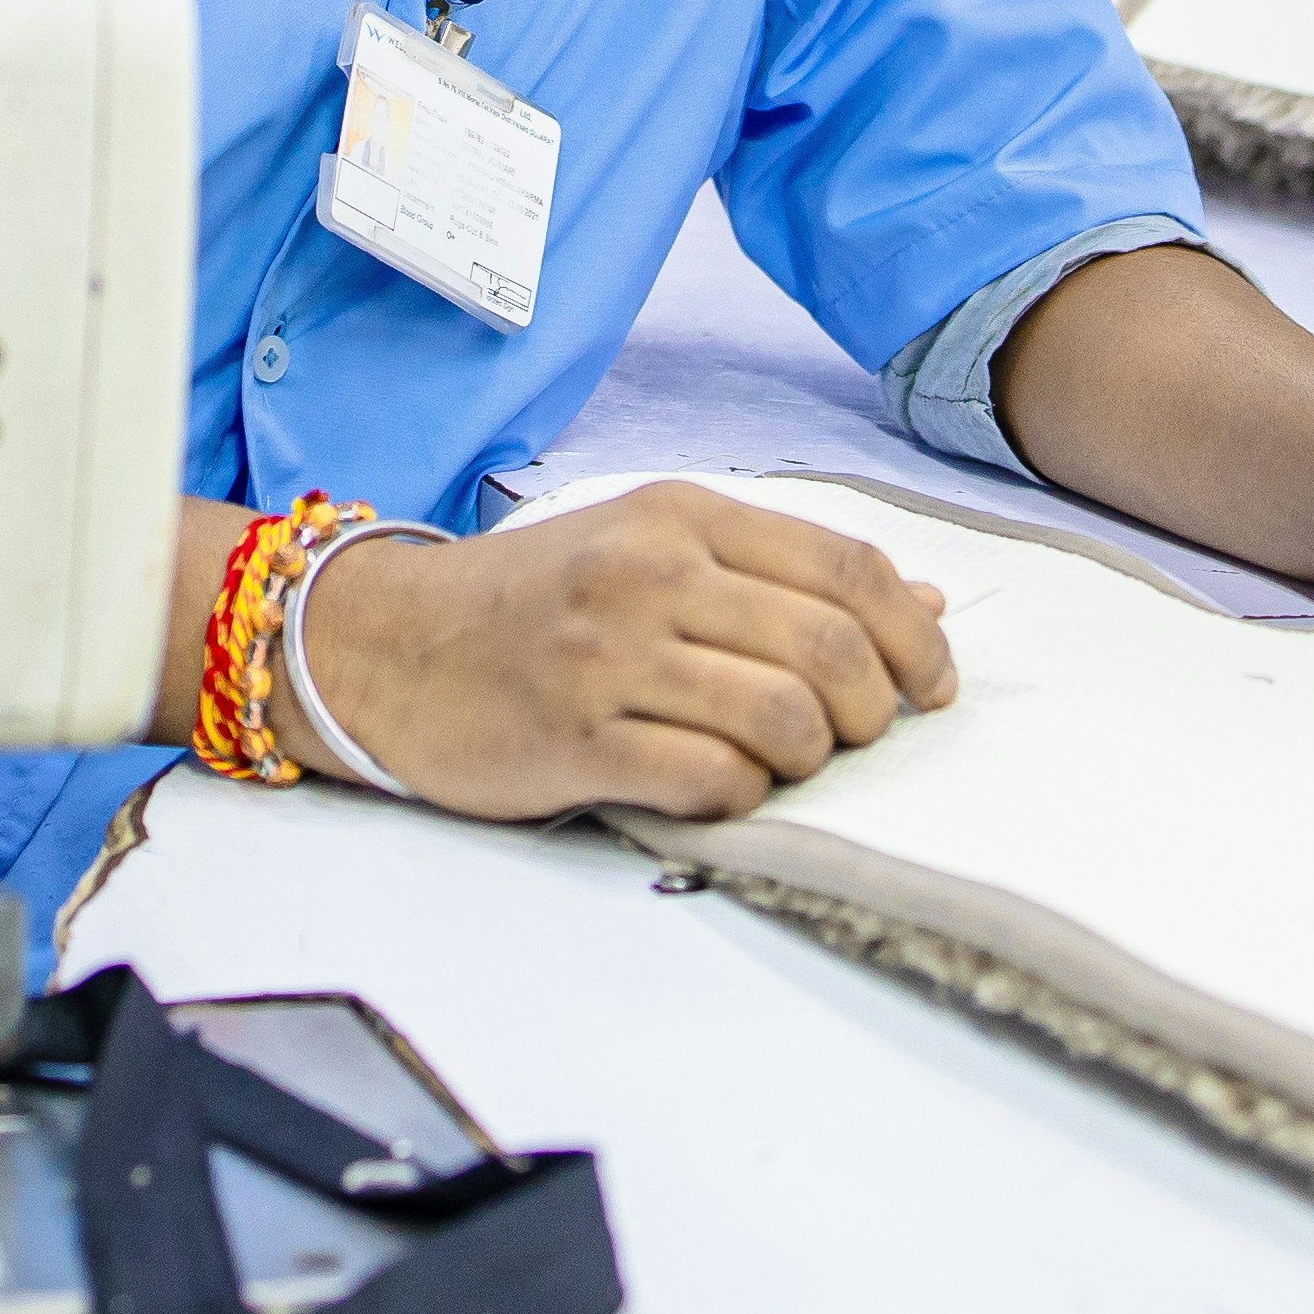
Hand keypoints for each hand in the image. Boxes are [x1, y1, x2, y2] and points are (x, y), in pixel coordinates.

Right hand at [296, 482, 959, 821]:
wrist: (383, 644)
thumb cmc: (533, 600)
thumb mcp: (652, 546)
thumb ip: (783, 571)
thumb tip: (923, 606)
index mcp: (680, 516)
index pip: (849, 568)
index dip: (914, 638)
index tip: (929, 685)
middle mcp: (648, 574)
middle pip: (833, 648)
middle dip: (873, 709)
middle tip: (853, 734)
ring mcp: (609, 657)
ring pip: (784, 719)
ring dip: (807, 757)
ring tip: (779, 761)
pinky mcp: (575, 740)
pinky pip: (711, 781)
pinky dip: (739, 797)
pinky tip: (715, 786)